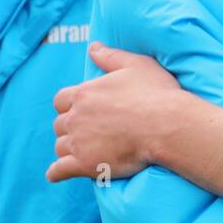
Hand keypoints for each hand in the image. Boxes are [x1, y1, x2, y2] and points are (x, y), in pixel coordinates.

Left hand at [46, 42, 184, 183]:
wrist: (167, 126)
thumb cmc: (156, 94)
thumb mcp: (136, 65)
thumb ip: (111, 57)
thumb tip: (93, 47)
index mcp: (84, 93)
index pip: (61, 100)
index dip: (69, 105)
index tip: (79, 110)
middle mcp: (76, 117)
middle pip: (60, 124)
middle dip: (70, 127)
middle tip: (86, 131)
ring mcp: (79, 142)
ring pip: (61, 147)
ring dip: (68, 148)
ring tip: (80, 151)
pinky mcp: (85, 164)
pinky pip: (60, 170)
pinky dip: (56, 172)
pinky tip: (56, 174)